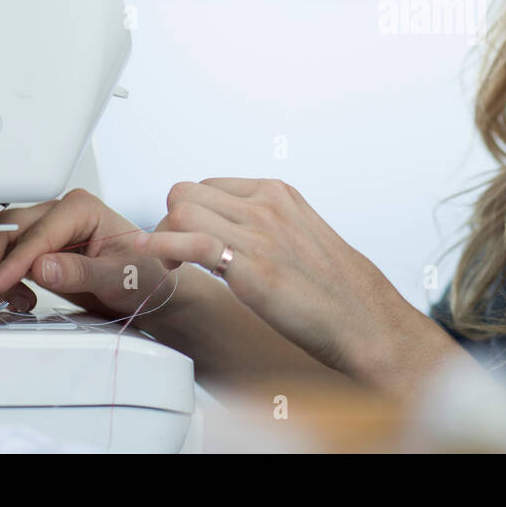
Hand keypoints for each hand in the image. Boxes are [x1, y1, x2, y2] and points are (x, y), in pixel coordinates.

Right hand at [0, 189, 177, 320]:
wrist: (147, 288)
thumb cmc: (143, 274)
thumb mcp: (119, 276)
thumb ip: (81, 272)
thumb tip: (41, 266)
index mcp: (82, 208)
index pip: (36, 234)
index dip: (12, 261)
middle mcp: (60, 213)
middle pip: (7, 230)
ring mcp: (47, 229)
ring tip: (12, 299)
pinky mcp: (38, 248)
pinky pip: (4, 256)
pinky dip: (1, 277)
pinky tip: (18, 296)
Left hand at [135, 178, 414, 381]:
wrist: (362, 320)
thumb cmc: (335, 290)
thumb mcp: (300, 237)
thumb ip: (268, 227)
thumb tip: (233, 236)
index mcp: (278, 193)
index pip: (209, 186)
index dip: (190, 213)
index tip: (188, 239)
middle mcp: (266, 205)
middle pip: (187, 192)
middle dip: (170, 221)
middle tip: (175, 252)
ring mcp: (258, 232)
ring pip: (181, 209)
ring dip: (162, 236)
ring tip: (172, 265)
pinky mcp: (250, 266)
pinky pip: (189, 241)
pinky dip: (158, 245)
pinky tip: (143, 256)